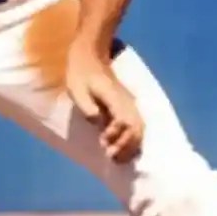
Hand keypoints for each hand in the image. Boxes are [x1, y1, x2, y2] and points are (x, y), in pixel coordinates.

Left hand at [65, 36, 143, 163]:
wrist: (91, 56)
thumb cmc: (80, 74)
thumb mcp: (76, 89)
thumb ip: (87, 107)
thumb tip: (98, 123)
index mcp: (114, 97)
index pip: (124, 120)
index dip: (117, 134)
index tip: (103, 140)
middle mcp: (127, 102)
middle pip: (136, 128)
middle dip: (125, 146)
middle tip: (110, 157)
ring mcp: (130, 105)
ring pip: (140, 130)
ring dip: (130, 146)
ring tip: (117, 158)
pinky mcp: (129, 108)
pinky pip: (138, 127)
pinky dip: (133, 141)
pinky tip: (123, 150)